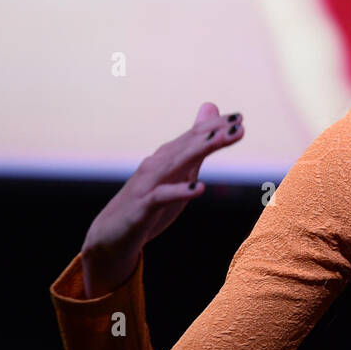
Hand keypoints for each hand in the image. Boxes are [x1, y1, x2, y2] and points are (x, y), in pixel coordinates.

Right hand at [81, 103, 243, 295]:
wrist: (111, 235)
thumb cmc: (148, 202)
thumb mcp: (177, 174)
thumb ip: (195, 147)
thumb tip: (208, 114)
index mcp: (167, 158)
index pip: (194, 137)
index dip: (216, 126)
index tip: (240, 118)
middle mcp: (157, 165)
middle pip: (188, 145)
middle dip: (212, 133)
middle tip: (238, 124)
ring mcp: (148, 184)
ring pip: (175, 164)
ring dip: (198, 151)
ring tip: (220, 141)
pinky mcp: (142, 207)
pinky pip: (162, 197)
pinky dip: (179, 191)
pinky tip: (198, 187)